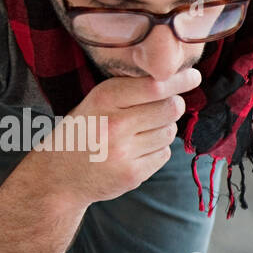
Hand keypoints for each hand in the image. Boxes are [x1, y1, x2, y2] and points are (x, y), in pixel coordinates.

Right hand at [29, 67, 201, 208]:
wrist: (59, 176)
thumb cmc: (82, 132)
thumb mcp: (95, 103)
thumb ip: (129, 92)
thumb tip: (175, 82)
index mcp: (103, 99)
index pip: (154, 86)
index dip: (179, 80)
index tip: (193, 76)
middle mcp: (114, 125)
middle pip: (169, 108)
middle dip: (173, 105)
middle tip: (164, 107)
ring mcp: (124, 152)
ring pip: (169, 132)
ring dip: (163, 130)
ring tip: (140, 132)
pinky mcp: (132, 174)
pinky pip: (164, 154)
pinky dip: (157, 151)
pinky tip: (136, 151)